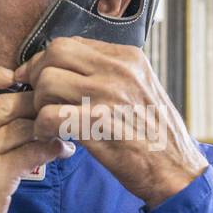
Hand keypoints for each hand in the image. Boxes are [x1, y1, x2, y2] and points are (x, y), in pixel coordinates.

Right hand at [0, 62, 73, 212]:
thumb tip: (9, 104)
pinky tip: (63, 151)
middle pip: (3, 101)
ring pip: (22, 125)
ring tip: (66, 132)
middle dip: (36, 103)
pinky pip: (32, 150)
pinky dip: (54, 147)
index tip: (12, 78)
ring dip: (51, 126)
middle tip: (57, 108)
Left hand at [16, 36, 207, 208]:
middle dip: (37, 77)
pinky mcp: (98, 124)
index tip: (36, 79)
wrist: (176, 170)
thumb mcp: (140, 89)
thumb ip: (108, 73)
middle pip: (54, 54)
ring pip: (47, 82)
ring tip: (49, 123)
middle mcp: (118, 70)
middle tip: (39, 100)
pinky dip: (42, 129)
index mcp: (127, 57)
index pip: (69, 43)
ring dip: (39, 105)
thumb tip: (68, 66)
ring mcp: (108, 95)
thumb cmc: (155, 135)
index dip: (44, 61)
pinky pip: (49, 115)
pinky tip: (51, 138)